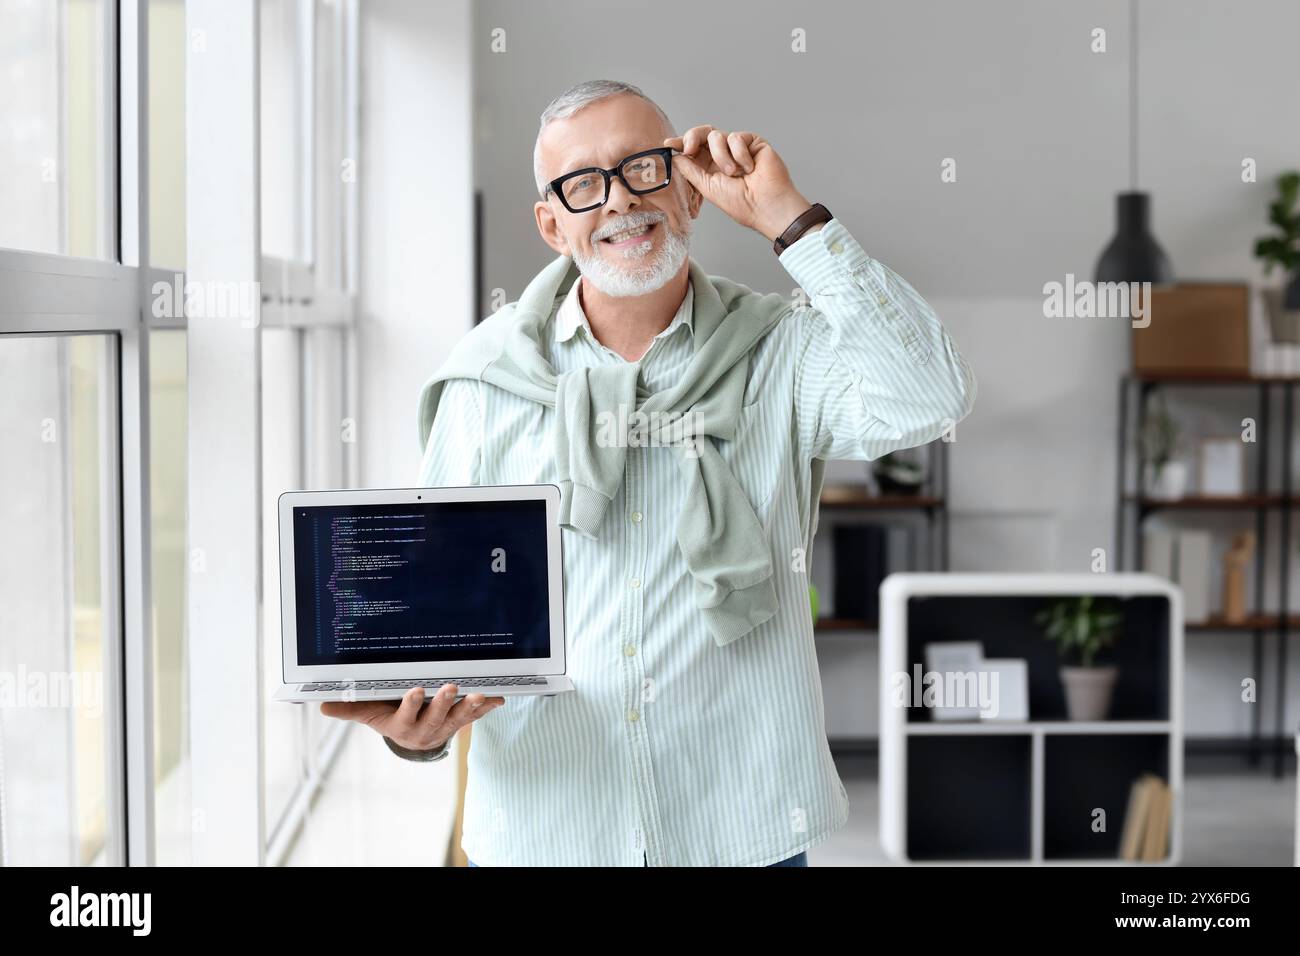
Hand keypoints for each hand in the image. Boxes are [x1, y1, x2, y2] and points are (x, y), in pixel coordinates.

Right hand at [320, 683, 504, 751]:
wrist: (412, 738)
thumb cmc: (389, 718)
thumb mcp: (369, 715)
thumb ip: (350, 709)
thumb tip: (320, 706)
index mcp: (402, 726)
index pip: (406, 715)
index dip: (412, 704)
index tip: (417, 690)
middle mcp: (425, 729)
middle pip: (436, 717)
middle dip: (443, 703)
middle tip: (450, 687)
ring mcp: (445, 727)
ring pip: (458, 719)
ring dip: (470, 707)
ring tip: (479, 694)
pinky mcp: (459, 722)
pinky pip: (475, 717)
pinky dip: (487, 708)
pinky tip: (499, 699)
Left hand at [663, 125, 814, 242]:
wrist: (766, 204)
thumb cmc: (741, 203)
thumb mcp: (708, 187)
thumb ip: (691, 171)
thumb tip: (675, 157)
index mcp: (711, 168)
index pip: (694, 150)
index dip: (681, 145)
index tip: (668, 143)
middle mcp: (723, 155)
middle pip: (703, 135)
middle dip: (692, 138)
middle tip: (689, 148)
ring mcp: (738, 148)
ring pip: (717, 136)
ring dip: (721, 156)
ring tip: (734, 173)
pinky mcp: (752, 142)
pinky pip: (736, 137)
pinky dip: (739, 154)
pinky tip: (749, 168)